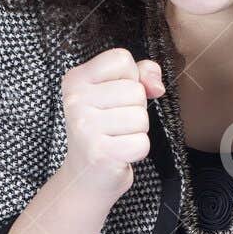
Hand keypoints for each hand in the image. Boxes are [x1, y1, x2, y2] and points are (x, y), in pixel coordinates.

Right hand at [59, 47, 164, 200]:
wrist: (86, 174)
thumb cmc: (105, 128)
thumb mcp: (117, 91)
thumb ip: (141, 74)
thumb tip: (157, 86)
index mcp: (76, 79)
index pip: (121, 59)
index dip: (130, 77)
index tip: (114, 95)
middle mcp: (75, 100)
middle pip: (135, 90)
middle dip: (135, 108)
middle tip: (115, 122)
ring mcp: (85, 127)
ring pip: (141, 117)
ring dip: (137, 130)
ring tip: (117, 136)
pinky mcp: (99, 152)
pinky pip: (141, 143)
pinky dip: (137, 150)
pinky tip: (120, 151)